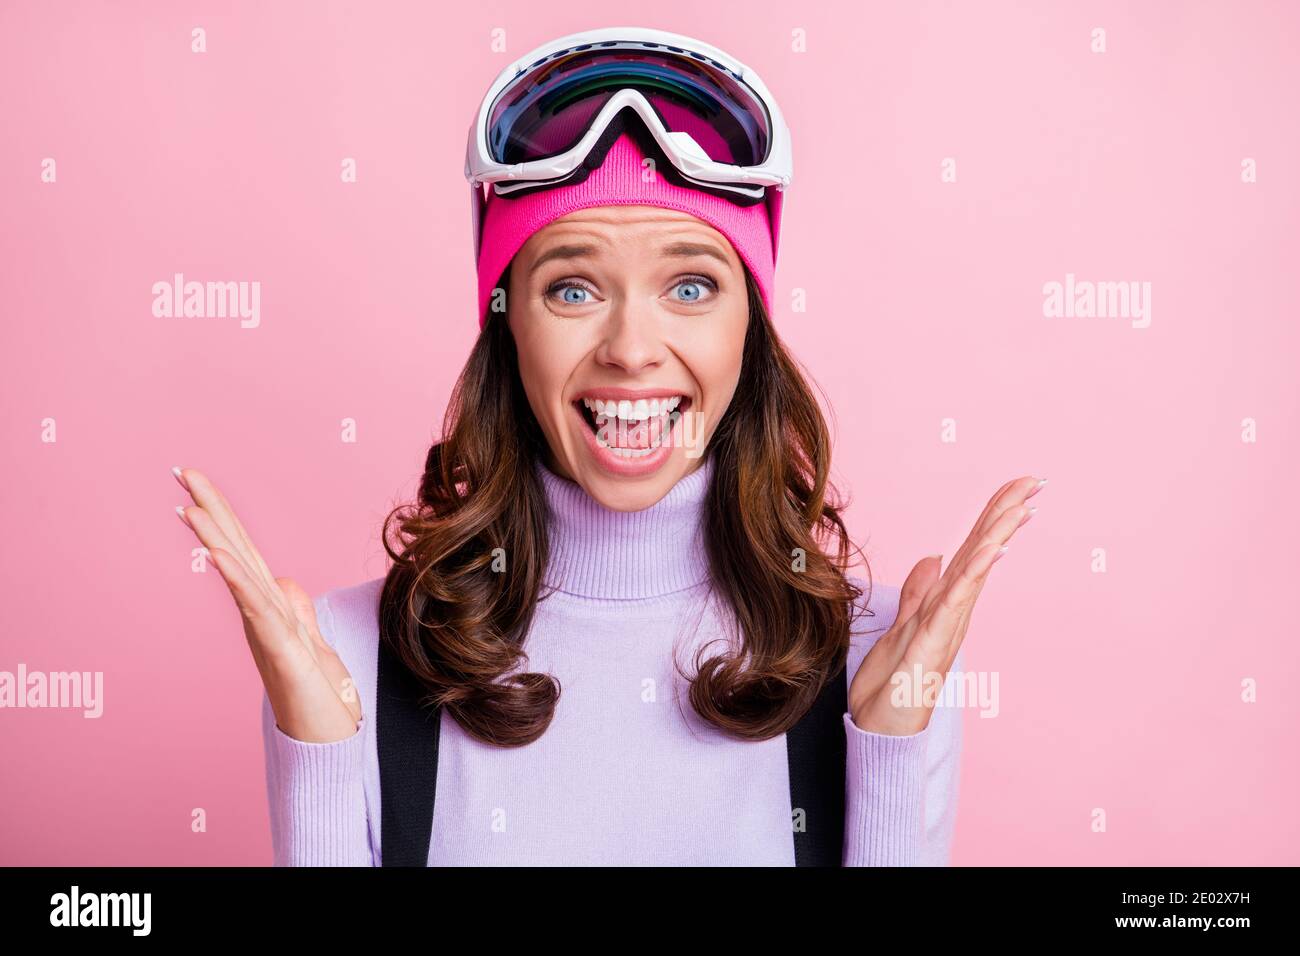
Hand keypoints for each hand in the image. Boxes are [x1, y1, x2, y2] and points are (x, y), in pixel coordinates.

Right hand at [172, 466, 361, 742]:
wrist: (326, 744)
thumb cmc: (316, 696)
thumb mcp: (310, 642)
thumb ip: (295, 610)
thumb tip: (282, 580)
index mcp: (269, 607)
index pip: (243, 551)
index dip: (223, 515)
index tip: (197, 482)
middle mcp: (261, 615)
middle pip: (235, 552)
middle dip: (210, 510)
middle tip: (182, 470)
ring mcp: (268, 633)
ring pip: (239, 576)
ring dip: (216, 539)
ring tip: (192, 505)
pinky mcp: (283, 654)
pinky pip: (259, 610)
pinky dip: (239, 581)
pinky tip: (219, 557)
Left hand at [848, 475, 1045, 735]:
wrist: (882, 728)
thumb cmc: (893, 684)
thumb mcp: (901, 626)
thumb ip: (919, 592)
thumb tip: (933, 558)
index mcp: (946, 602)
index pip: (973, 549)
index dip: (993, 517)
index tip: (1015, 486)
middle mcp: (954, 609)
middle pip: (984, 551)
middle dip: (1007, 514)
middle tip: (1035, 480)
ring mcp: (948, 623)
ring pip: (977, 569)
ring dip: (999, 534)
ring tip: (1023, 503)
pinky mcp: (934, 638)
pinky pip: (956, 598)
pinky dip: (975, 572)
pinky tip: (993, 549)